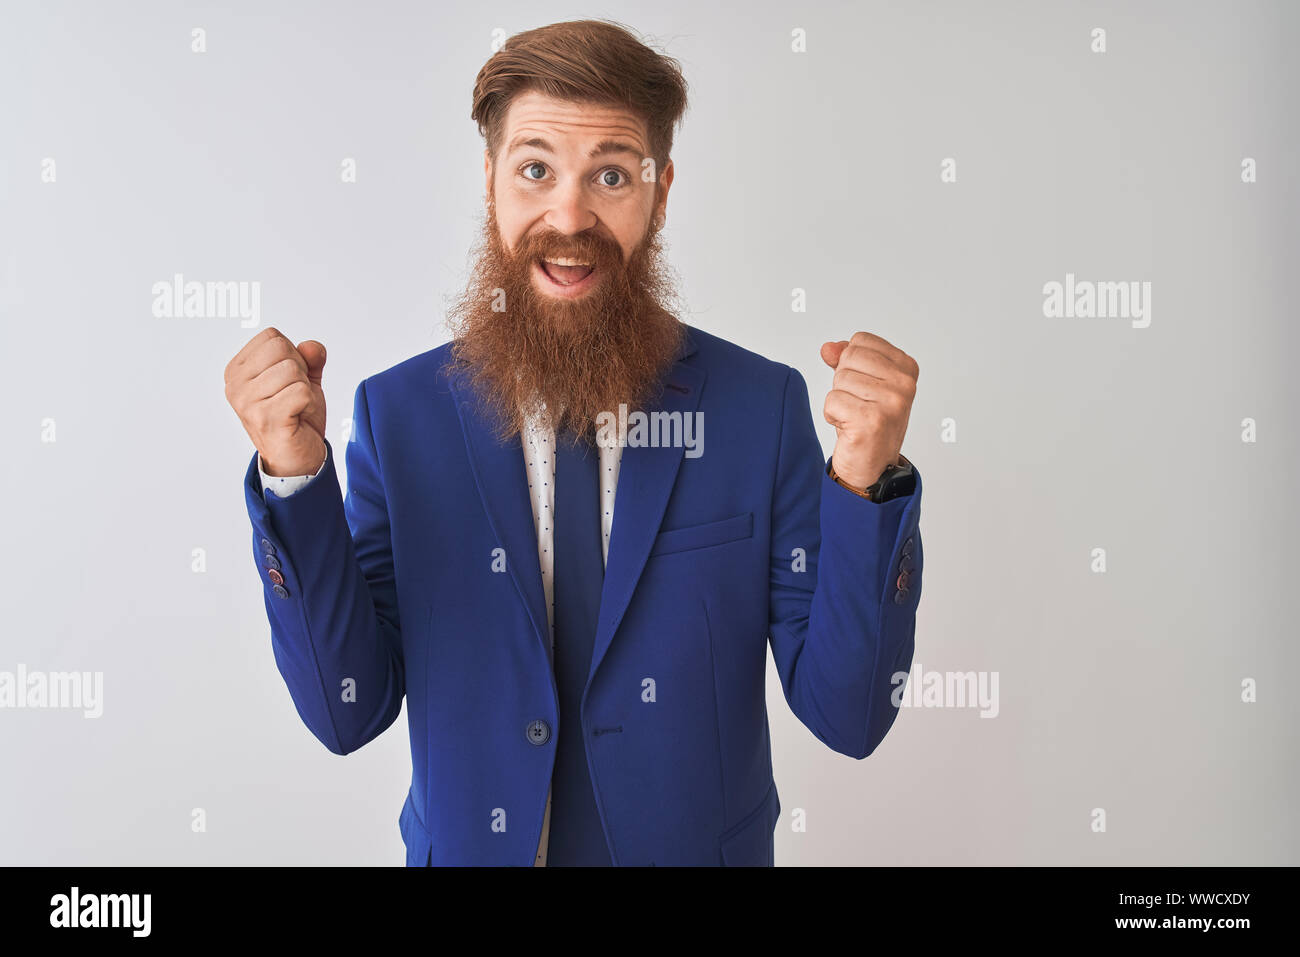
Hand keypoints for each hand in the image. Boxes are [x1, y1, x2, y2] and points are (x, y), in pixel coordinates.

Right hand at [224, 327, 327, 476]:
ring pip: (292, 370)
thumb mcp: (305, 379)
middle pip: (281, 348)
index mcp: (237, 370)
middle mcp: (235, 385)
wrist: (298, 458)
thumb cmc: (297, 417)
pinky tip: (298, 417)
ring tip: (295, 408)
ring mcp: (247, 403)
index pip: (272, 337)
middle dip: (299, 370)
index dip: (292, 354)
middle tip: (293, 396)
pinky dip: (309, 403)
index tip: (287, 381)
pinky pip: (301, 391)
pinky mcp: (265, 418)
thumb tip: (312, 347)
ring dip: (304, 389)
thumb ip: (309, 357)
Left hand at [819, 331, 917, 489]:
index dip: (851, 363)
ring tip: (855, 417)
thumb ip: (845, 359)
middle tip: (858, 405)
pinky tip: (850, 428)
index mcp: (907, 367)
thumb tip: (828, 348)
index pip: (861, 341)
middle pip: (849, 358)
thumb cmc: (867, 422)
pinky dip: (833, 416)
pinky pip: (832, 401)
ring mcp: (891, 402)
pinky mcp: (872, 421)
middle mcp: (905, 383)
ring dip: (839, 401)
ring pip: (839, 380)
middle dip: (843, 382)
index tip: (864, 387)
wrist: (871, 466)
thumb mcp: (861, 382)